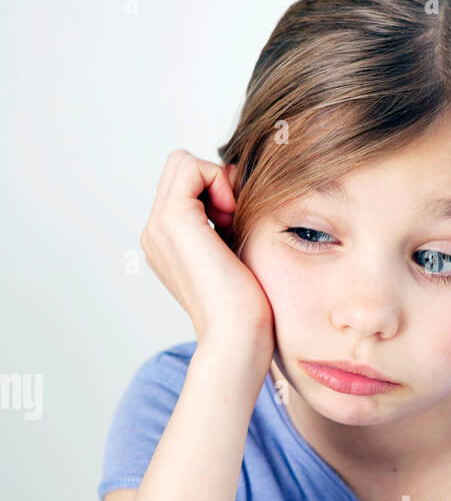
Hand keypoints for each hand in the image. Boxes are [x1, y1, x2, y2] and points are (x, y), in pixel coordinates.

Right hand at [140, 150, 274, 373]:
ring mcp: (158, 227)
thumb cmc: (246, 307)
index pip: (184, 183)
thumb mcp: (233, 253)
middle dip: (214, 181)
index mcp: (166, 242)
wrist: (237, 338)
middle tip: (234, 218)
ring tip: (231, 221)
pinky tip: (231, 217)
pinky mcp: (172, 220)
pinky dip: (218, 180)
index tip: (236, 222)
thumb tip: (234, 180)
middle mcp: (154, 233)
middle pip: (181, 167)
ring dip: (216, 181)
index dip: (215, 189)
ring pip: (184, 162)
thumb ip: (225, 222)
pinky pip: (191, 165)